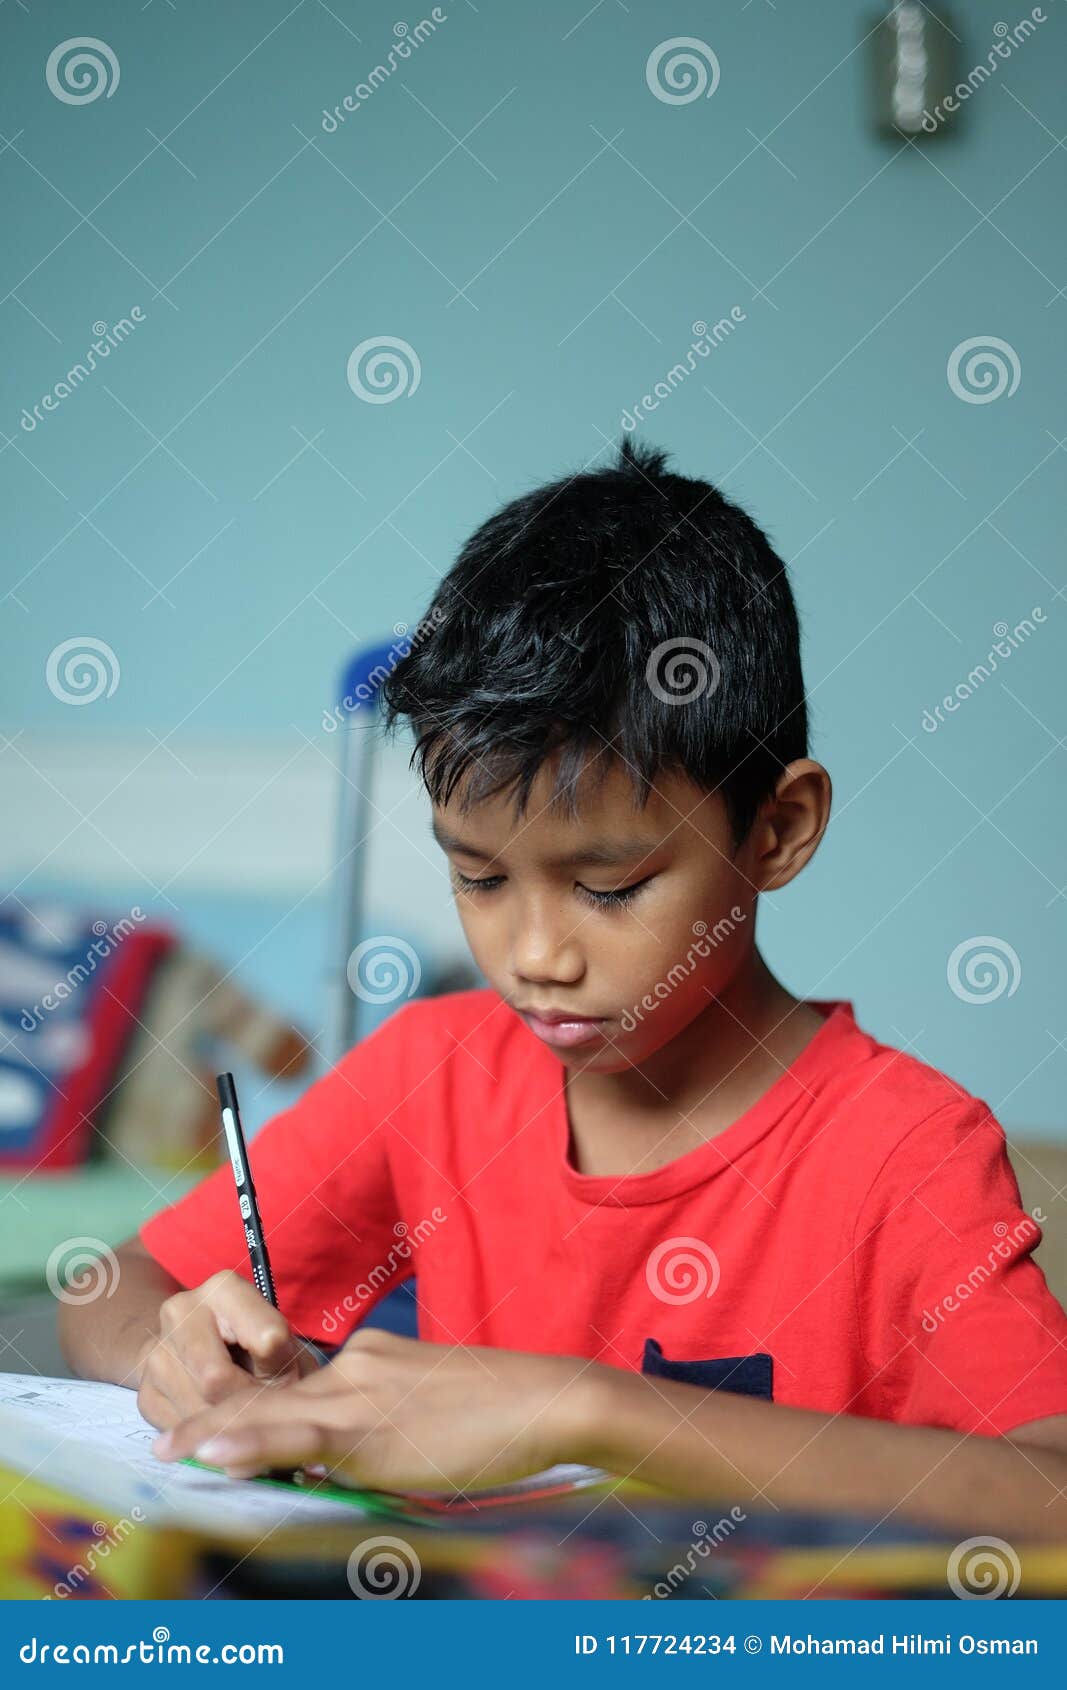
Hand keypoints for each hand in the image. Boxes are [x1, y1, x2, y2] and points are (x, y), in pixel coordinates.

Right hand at [135, 1270, 319, 1430]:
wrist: (202, 1350)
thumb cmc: (256, 1348)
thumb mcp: (284, 1348)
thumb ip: (282, 1368)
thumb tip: (260, 1414)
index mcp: (225, 1289)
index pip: (266, 1339)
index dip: (282, 1370)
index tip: (283, 1376)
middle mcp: (181, 1310)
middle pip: (216, 1378)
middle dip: (245, 1402)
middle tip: (259, 1405)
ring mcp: (155, 1350)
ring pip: (195, 1409)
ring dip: (224, 1423)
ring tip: (235, 1408)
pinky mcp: (144, 1391)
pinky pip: (178, 1429)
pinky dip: (203, 1435)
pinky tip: (212, 1415)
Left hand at [151, 1328, 610, 1492]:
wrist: (546, 1399)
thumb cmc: (508, 1414)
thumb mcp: (438, 1414)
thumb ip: (395, 1428)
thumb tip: (368, 1462)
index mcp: (373, 1360)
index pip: (301, 1388)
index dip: (254, 1412)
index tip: (213, 1427)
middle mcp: (357, 1368)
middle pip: (272, 1395)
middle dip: (214, 1418)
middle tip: (165, 1441)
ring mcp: (361, 1394)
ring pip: (272, 1413)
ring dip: (213, 1435)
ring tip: (166, 1451)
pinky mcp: (371, 1427)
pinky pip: (298, 1438)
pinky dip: (252, 1445)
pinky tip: (215, 1455)